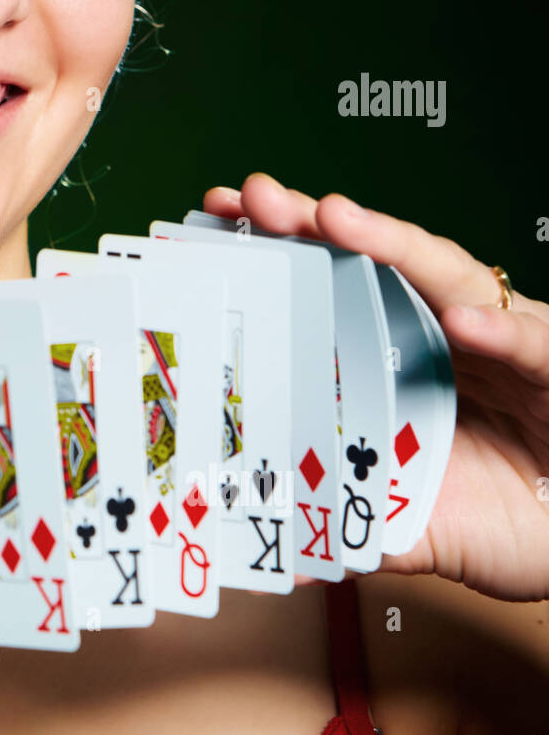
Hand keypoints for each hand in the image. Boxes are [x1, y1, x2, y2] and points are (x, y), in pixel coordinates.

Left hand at [204, 174, 548, 603]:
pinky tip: (462, 320)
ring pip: (449, 277)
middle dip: (313, 222)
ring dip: (392, 244)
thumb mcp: (409, 521)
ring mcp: (506, 344)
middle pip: (375, 263)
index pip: (334, 290)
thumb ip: (346, 518)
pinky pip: (535, 348)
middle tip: (256, 197)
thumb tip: (270, 537)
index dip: (281, 256)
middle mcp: (450, 332)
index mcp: (402, 356)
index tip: (217, 224)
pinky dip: (503, 334)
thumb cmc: (506, 517)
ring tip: (335, 218)